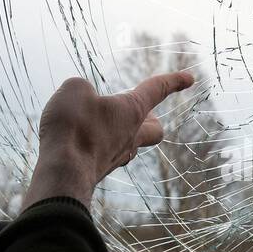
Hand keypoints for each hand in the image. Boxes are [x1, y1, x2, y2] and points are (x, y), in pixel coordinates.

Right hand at [22, 70, 195, 209]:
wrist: (62, 173)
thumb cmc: (73, 127)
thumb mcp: (74, 90)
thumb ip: (82, 89)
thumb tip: (82, 100)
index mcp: (132, 110)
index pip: (157, 89)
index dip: (173, 81)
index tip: (190, 78)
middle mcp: (130, 136)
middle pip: (154, 130)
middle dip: (150, 120)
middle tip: (142, 113)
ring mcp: (115, 157)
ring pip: (128, 145)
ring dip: (118, 133)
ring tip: (95, 123)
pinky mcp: (97, 171)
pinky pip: (103, 155)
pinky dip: (95, 146)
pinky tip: (76, 142)